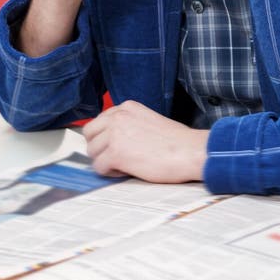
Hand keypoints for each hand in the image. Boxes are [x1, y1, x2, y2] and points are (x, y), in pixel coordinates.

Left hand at [83, 101, 208, 183]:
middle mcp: (118, 116)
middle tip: (114, 157)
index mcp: (127, 107)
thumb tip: (113, 139)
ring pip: (92, 152)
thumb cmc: (177, 141)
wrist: (190, 151)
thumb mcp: (148, 121)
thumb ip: (129, 125)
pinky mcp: (116, 153)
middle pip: (89, 134)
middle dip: (99, 147)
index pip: (99, 120)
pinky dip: (110, 172)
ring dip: (105, 161)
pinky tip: (127, 171)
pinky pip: (99, 167)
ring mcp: (115, 134)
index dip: (105, 137)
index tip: (115, 145)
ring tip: (125, 164)